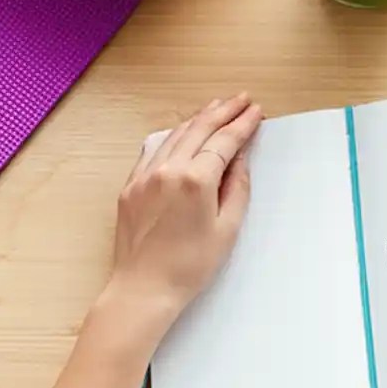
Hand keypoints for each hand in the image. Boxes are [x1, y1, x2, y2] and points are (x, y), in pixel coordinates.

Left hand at [107, 93, 263, 323]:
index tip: (255, 111)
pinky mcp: (131, 186)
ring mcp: (145, 176)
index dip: (242, 124)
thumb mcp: (227, 228)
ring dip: (199, 118)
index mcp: (195, 180)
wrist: (143, 288)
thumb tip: (239, 159)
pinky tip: (183, 131)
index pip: (224, 141)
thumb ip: (236, 188)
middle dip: (223, 111)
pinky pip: (154, 150)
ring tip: (216, 106)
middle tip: (241, 99)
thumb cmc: (189, 266)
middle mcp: (168, 170)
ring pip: (176, 135)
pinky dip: (173, 135)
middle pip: (200, 129)